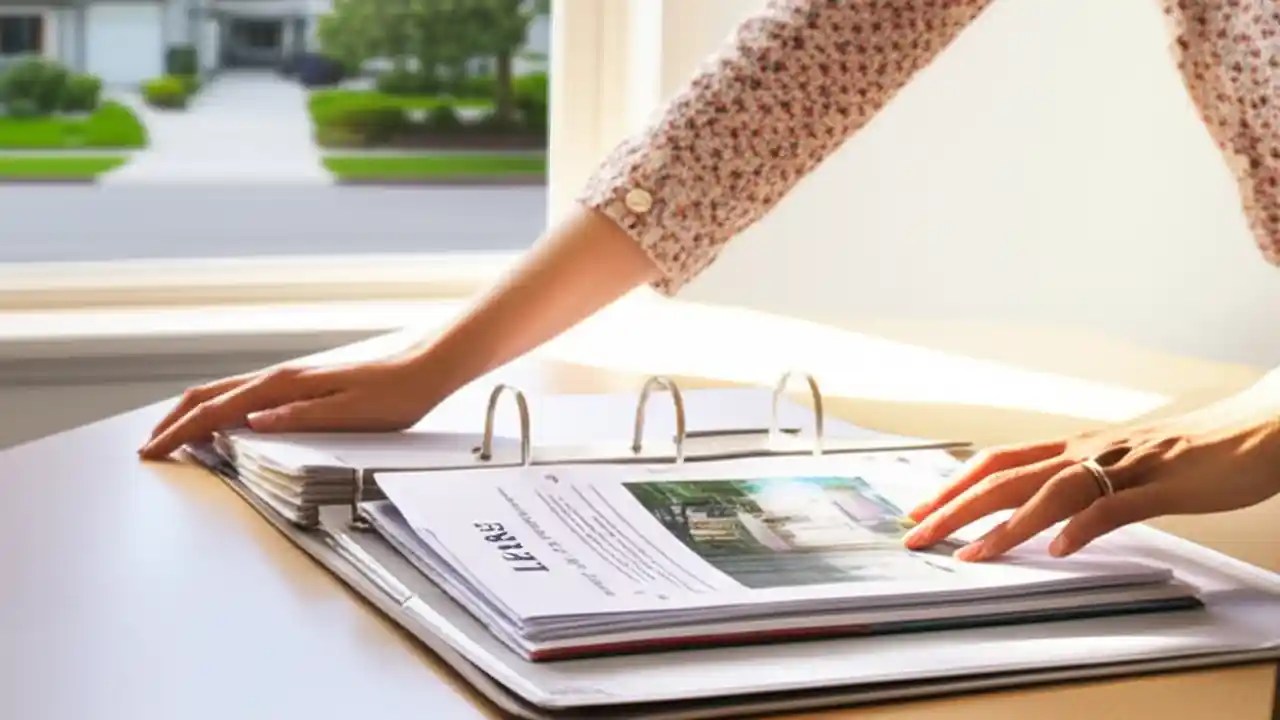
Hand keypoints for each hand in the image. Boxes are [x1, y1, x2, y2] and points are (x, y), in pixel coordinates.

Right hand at [138, 355, 441, 459]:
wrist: (421, 370)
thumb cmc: (393, 395)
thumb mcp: (349, 414)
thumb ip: (299, 418)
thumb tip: (253, 423)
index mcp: (284, 385)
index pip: (217, 409)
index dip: (181, 432)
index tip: (155, 451)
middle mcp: (280, 378)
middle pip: (209, 395)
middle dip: (173, 422)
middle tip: (150, 449)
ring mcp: (287, 380)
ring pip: (223, 393)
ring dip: (191, 415)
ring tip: (171, 438)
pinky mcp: (297, 386)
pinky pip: (243, 396)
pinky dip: (216, 410)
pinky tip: (217, 425)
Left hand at [901, 385, 1279, 561]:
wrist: (1258, 429)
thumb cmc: (1193, 451)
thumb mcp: (1124, 466)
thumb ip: (1084, 486)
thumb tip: (1047, 513)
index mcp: (1078, 447)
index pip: (1001, 460)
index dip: (956, 483)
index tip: (922, 508)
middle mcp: (1090, 451)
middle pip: (1008, 476)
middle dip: (957, 507)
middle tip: (918, 535)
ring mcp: (1125, 466)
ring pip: (1052, 491)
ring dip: (1007, 525)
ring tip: (973, 553)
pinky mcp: (1162, 484)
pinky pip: (1116, 506)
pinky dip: (1084, 527)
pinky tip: (1059, 550)